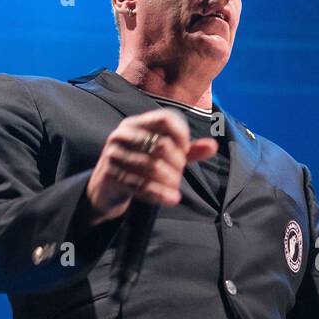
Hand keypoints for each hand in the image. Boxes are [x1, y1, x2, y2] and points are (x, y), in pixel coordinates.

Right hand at [86, 108, 218, 223]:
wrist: (106, 187)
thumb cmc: (139, 166)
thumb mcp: (163, 155)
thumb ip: (188, 150)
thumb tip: (213, 146)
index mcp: (137, 123)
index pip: (166, 119)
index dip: (182, 135)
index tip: (185, 151)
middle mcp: (123, 134)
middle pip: (162, 145)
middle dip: (177, 163)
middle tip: (179, 174)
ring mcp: (114, 154)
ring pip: (152, 167)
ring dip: (170, 181)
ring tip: (175, 189)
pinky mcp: (110, 174)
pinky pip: (140, 184)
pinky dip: (160, 193)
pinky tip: (172, 199)